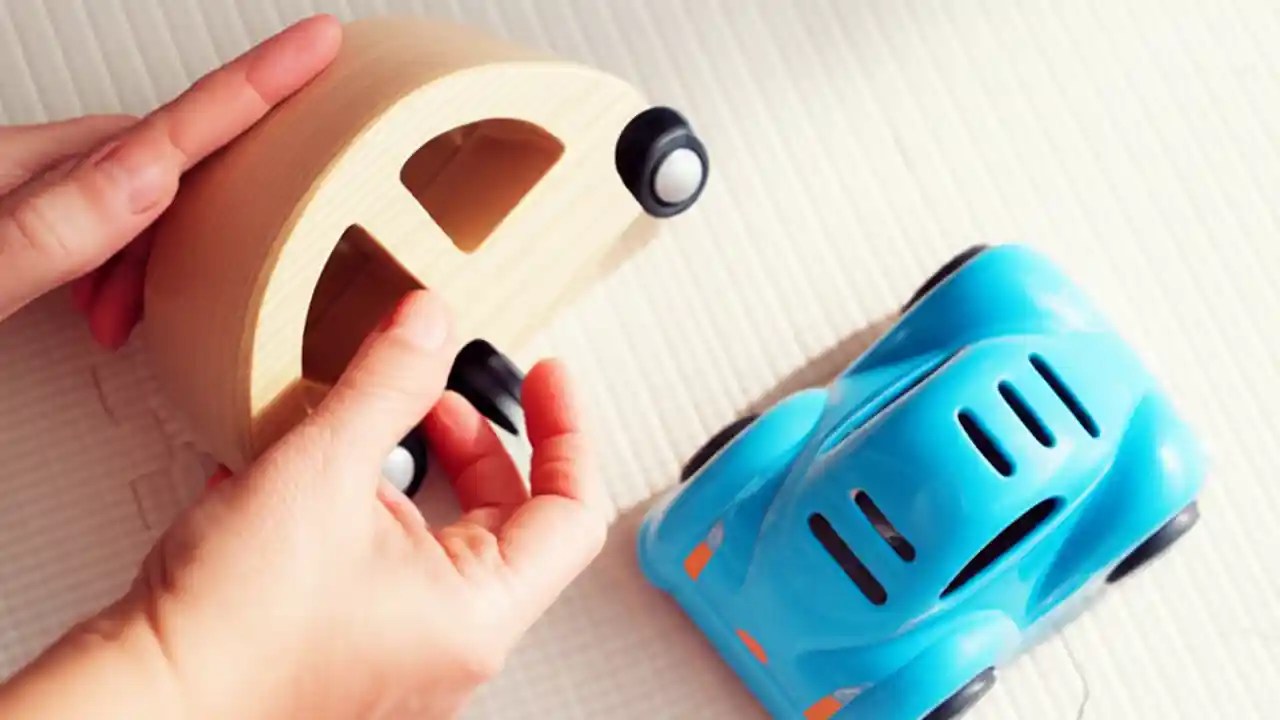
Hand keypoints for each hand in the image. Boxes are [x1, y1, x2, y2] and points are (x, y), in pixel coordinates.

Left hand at [0, 14, 341, 348]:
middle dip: (204, 218)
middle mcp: (16, 172)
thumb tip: (152, 178)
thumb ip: (48, 229)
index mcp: (11, 166)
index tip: (317, 45)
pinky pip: (87, 224)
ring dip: (149, 257)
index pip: (160, 129)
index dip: (253, 87)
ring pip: (123, 200)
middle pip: (154, 165)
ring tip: (122, 321)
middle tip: (226, 273)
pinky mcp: (11, 237)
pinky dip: (111, 264)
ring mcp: (10, 200)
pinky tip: (97, 305)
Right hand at [0, 291, 607, 718]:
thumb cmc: (230, 629)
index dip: (567, 431)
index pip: (572, 512)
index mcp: (478, 614)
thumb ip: (387, 383)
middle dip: (479, 444)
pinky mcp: (358, 655)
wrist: (142, 703)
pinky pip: (395, 573)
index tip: (546, 379)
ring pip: (446, 545)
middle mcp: (454, 647)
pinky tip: (319, 482)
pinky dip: (375, 516)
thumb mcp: (322, 469)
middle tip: (438, 395)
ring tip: (368, 431)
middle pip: (510, 524)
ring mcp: (408, 658)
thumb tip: (428, 324)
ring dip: (418, 476)